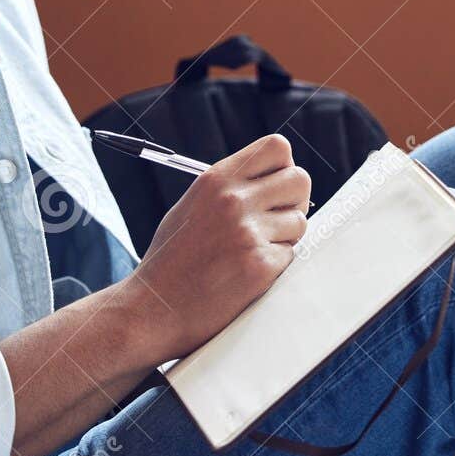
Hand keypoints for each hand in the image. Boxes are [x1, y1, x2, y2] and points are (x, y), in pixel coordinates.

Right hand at [119, 134, 311, 362]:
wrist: (154, 308)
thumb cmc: (173, 258)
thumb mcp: (194, 205)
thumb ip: (231, 187)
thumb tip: (275, 178)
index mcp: (216, 179)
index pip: (277, 148)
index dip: (282, 168)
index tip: (273, 189)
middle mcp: (234, 200)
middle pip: (300, 180)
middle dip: (294, 202)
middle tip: (275, 221)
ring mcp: (248, 232)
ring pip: (300, 221)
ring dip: (285, 237)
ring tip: (252, 251)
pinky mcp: (259, 266)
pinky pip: (291, 255)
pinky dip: (275, 265)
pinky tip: (246, 273)